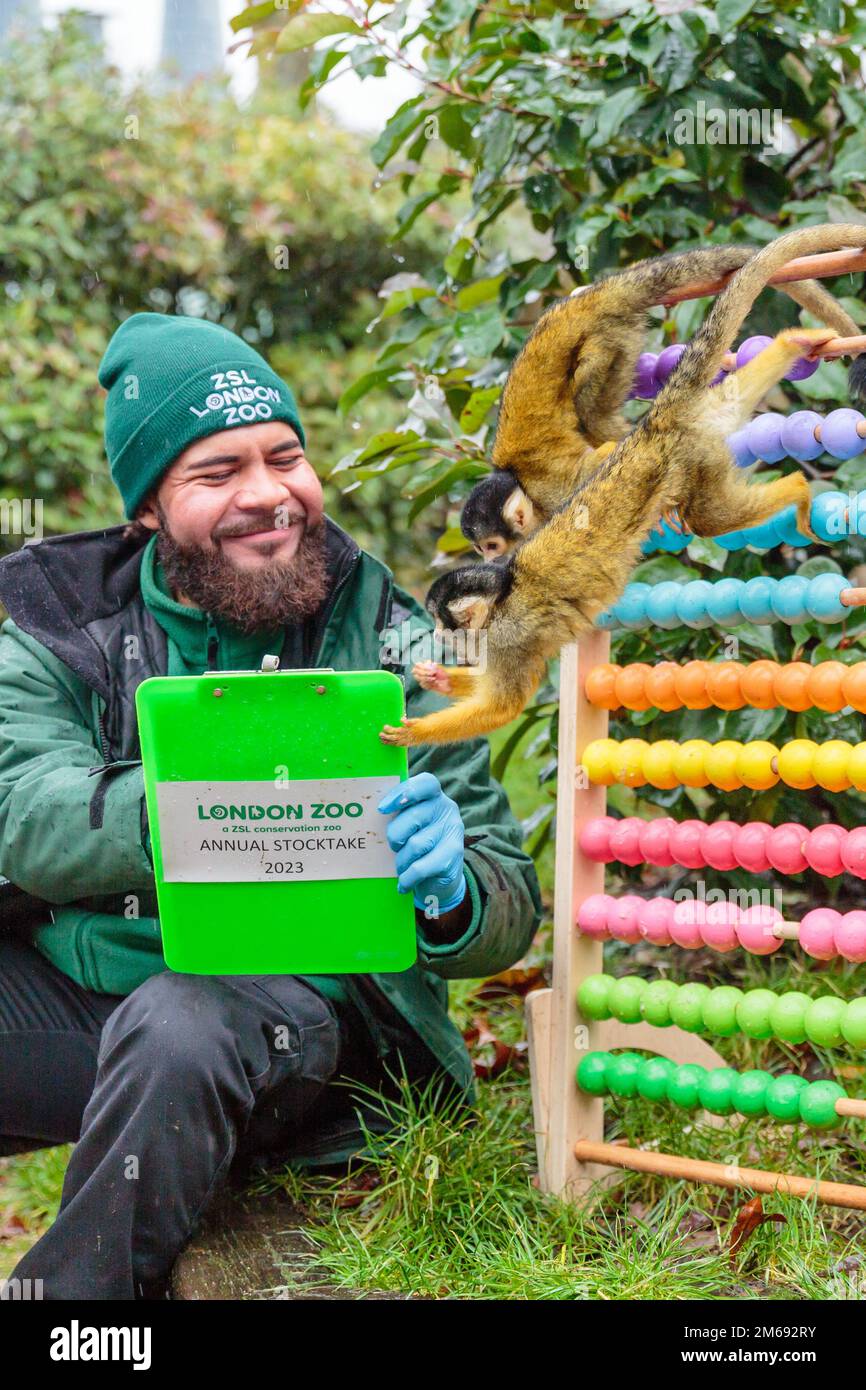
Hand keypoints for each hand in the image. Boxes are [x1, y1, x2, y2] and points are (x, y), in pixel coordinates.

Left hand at [377, 772, 465, 913]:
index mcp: (433, 797)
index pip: (426, 783)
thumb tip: (367, 815)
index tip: (382, 809)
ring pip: (415, 844)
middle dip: (395, 837)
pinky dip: (407, 878)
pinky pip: (420, 867)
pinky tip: (404, 884)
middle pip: (413, 817)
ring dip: (401, 861)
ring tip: (402, 867)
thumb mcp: (408, 827)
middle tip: (395, 848)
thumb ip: (397, 816)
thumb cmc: (416, 848)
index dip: (404, 792)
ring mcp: (453, 832)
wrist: (440, 882)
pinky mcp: (454, 855)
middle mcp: (447, 810)